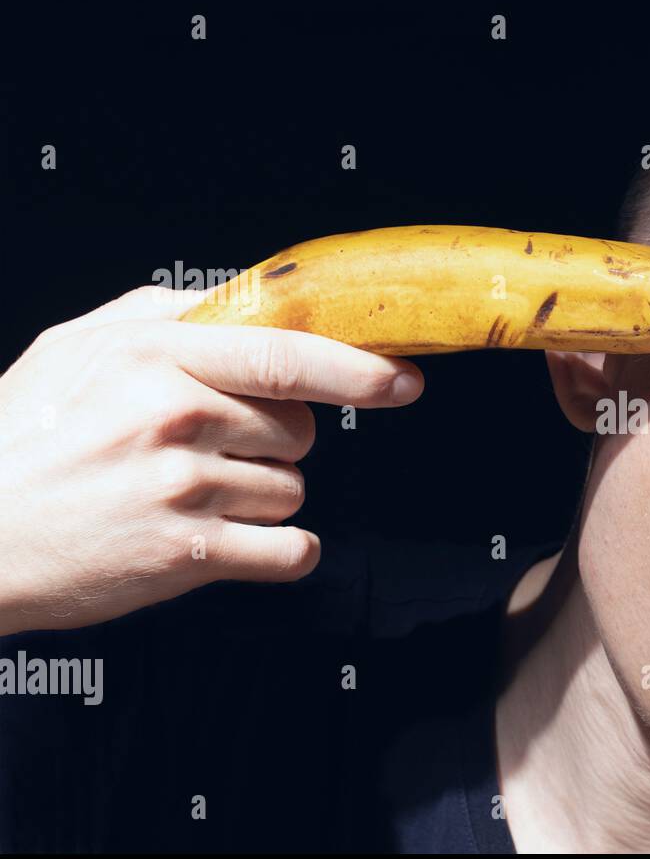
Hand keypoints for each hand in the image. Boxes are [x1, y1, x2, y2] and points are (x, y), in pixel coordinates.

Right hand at [0, 285, 424, 634]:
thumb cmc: (22, 437)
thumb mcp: (79, 346)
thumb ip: (167, 316)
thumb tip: (249, 301)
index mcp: (154, 357)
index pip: (285, 353)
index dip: (356, 368)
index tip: (403, 380)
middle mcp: (176, 418)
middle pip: (300, 430)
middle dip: (275, 442)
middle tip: (206, 452)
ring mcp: (185, 489)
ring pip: (293, 491)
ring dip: (260, 497)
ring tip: (187, 497)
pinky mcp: (189, 557)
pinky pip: (291, 551)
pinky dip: (278, 553)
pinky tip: (224, 542)